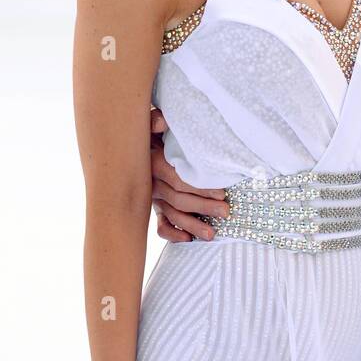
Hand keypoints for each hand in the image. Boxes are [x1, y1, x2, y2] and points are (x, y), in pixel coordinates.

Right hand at [150, 106, 228, 240]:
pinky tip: (187, 239)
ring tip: (211, 234)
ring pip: (172, 215)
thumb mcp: (152, 121)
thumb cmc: (152, 132)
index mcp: (154, 163)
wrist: (134, 145)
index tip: (222, 193)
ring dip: (192, 226)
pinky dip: (172, 234)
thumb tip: (161, 122)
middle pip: (179, 200)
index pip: (179, 180)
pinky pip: (160, 225)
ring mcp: (153, 198)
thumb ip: (156, 120)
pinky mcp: (155, 207)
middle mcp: (152, 183)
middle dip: (204, 207)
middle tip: (225, 211)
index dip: (201, 188)